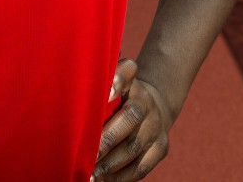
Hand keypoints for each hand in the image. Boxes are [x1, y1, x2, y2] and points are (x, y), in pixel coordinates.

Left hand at [93, 58, 171, 180]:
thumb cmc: (119, 96)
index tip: (106, 93)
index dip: (117, 80)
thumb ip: (99, 81)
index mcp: (133, 83)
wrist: (155, 106)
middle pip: (129, 118)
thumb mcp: (111, 82)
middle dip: (107, 139)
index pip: (128, 71)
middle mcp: (147, 102)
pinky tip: (103, 180)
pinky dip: (121, 177)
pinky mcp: (161, 148)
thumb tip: (81, 90)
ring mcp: (156, 127)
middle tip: (87, 155)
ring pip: (134, 148)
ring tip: (90, 175)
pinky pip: (141, 167)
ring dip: (110, 164)